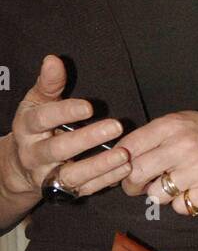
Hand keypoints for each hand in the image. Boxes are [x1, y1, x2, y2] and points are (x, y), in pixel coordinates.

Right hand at [0, 54, 129, 199]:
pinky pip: (84, 189)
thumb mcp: (36, 102)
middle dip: (87, 139)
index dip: (65, 112)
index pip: (43, 119)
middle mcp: (34, 154)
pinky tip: (124, 169)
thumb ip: (48, 83)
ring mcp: (47, 176)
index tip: (89, 106)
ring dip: (100, 166)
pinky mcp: (62, 191)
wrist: (20, 166)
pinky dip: (104, 180)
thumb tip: (53, 59)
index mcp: (27, 128)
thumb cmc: (35, 126)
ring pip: (72, 175)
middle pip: (58, 149)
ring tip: (124, 154)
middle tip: (116, 126)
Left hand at [116, 111, 197, 215]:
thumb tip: (122, 158)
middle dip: (132, 185)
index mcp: (173, 125)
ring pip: (157, 195)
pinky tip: (195, 192)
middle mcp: (183, 145)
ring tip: (176, 185)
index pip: (129, 147)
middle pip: (137, 174)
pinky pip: (181, 207)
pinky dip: (184, 204)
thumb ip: (156, 135)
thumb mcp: (186, 122)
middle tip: (138, 187)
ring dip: (162, 195)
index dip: (120, 163)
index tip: (122, 170)